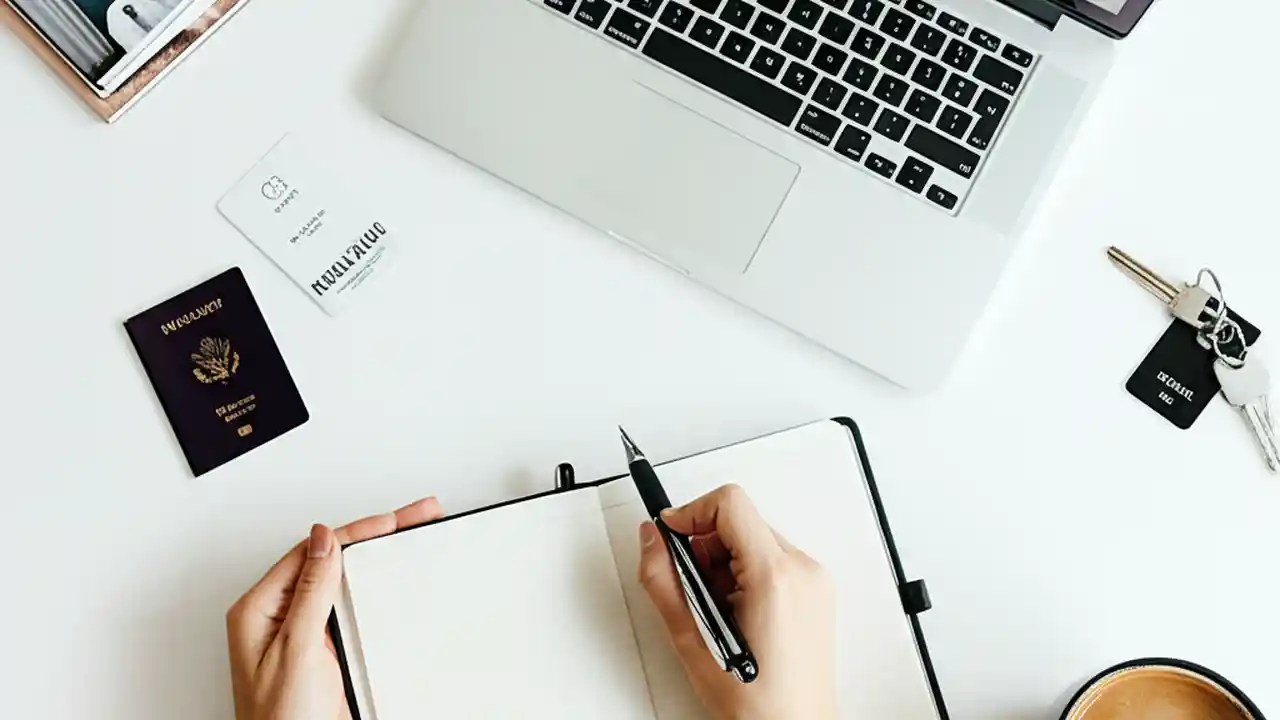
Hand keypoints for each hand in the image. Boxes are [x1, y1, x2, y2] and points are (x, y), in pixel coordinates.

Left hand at [226, 498, 445, 719]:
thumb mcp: (296, 650)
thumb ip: (310, 593)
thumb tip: (323, 540)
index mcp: (259, 611)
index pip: (313, 552)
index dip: (356, 531)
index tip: (392, 520)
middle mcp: (279, 620)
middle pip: (332, 562)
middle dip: (375, 537)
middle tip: (414, 517)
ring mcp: (304, 637)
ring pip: (345, 584)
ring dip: (380, 562)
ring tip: (413, 538)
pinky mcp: (326, 656)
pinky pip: (353, 613)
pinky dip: (379, 595)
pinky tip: (398, 585)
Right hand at [638, 485, 836, 719]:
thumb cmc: (757, 704)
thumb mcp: (691, 641)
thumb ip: (663, 581)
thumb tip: (651, 541)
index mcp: (774, 577)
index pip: (730, 503)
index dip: (691, 512)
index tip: (670, 534)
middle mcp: (802, 570)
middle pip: (740, 519)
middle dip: (704, 546)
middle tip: (691, 588)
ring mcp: (814, 579)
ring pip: (754, 538)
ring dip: (724, 562)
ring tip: (717, 610)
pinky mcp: (816, 590)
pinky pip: (771, 559)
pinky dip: (745, 573)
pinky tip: (736, 612)